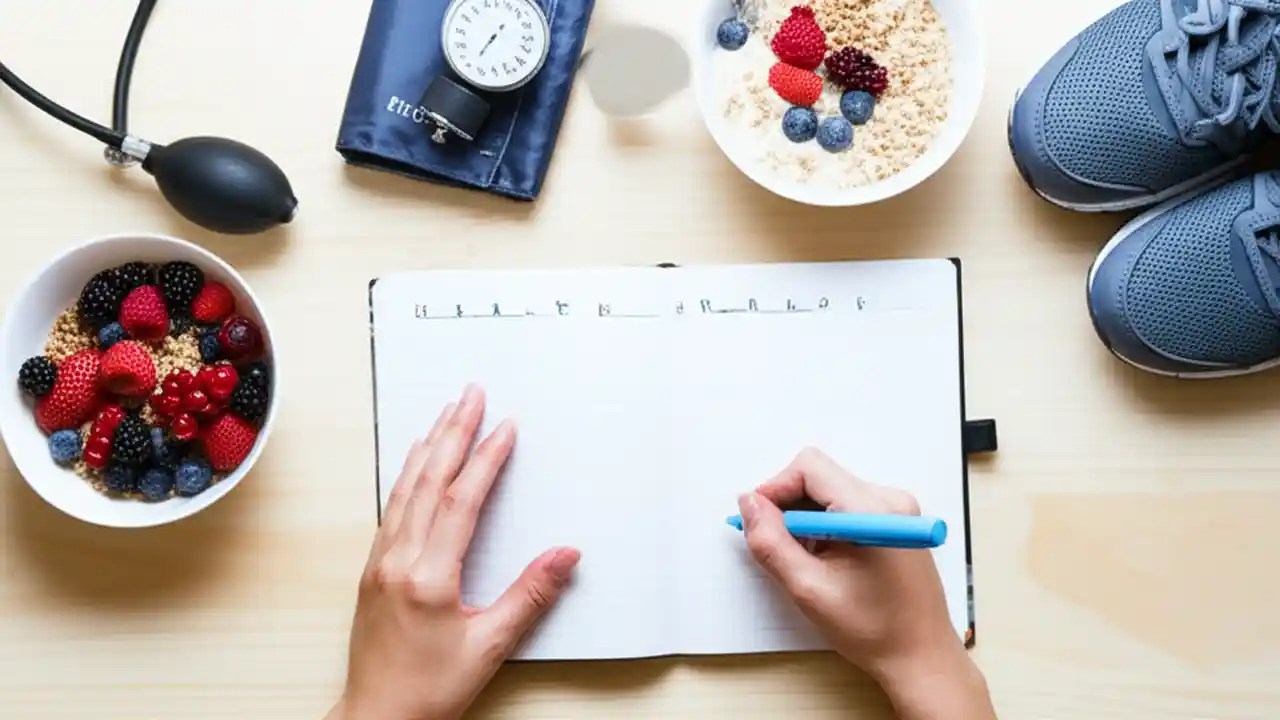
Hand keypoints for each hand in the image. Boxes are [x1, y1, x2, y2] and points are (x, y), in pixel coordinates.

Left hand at [328, 385, 580, 719]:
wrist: (376, 719)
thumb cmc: (427, 691)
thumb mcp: (489, 646)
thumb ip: (530, 596)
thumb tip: (565, 556)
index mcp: (427, 577)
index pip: (461, 501)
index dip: (486, 460)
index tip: (505, 427)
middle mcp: (398, 561)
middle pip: (429, 481)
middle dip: (454, 432)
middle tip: (471, 395)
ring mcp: (380, 563)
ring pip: (405, 489)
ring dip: (428, 447)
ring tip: (447, 414)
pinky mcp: (373, 571)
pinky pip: (392, 507)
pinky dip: (408, 476)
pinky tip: (416, 464)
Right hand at [738, 448, 994, 719]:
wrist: (922, 657)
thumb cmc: (874, 630)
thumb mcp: (809, 589)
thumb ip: (771, 542)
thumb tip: (749, 503)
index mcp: (871, 510)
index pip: (810, 467)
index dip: (775, 488)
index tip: (759, 521)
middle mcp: (889, 499)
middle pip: (820, 476)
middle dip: (789, 505)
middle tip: (778, 548)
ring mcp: (896, 509)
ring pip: (830, 491)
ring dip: (807, 519)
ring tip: (807, 561)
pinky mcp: (894, 521)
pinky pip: (847, 505)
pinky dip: (825, 525)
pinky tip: (827, 560)